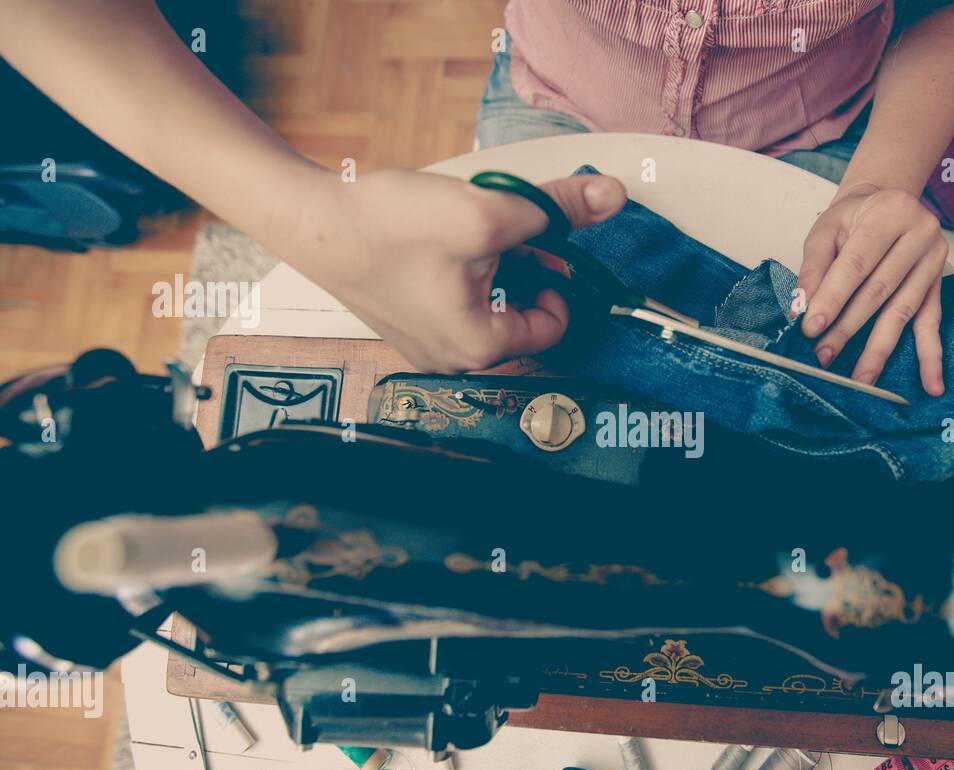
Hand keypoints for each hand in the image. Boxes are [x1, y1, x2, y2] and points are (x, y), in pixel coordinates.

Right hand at [286, 168, 626, 371]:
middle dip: (524, 269)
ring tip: (472, 230)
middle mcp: (453, 361)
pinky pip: (454, 305)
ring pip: (488, 307)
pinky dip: (463, 272)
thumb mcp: (489, 210)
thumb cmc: (392, 225)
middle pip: (520, 315)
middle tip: (506, 228)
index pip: (554, 326)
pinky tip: (443, 242)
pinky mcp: (405, 326)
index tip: (545, 243)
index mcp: (480, 348)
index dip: (560, 279)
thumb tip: (612, 196)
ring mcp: (425, 348)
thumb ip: (555, 209)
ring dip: (495, 266)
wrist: (312, 221)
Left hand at [796, 183, 946, 396]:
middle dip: (849, 328)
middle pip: (880, 291)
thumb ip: (814, 267)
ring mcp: (934, 261)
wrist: (888, 202)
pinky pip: (933, 322)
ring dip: (879, 349)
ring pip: (903, 311)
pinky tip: (932, 384)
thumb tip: (801, 308)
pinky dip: (930, 356)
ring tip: (862, 380)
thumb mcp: (826, 229)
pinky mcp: (938, 284)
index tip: (811, 328)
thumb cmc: (853, 217)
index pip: (858, 263)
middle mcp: (920, 234)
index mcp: (890, 212)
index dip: (833, 298)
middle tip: (824, 357)